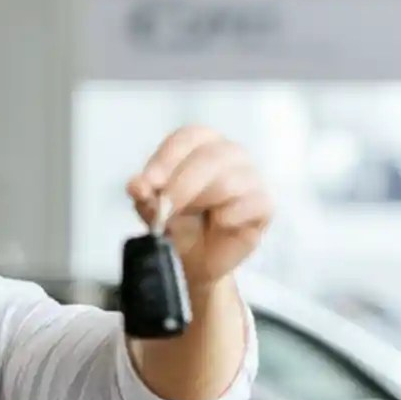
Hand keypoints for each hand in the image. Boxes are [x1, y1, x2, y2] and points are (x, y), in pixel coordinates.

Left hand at [126, 126, 272, 289]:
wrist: (195, 262)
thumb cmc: (176, 225)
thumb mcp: (152, 210)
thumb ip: (145, 196)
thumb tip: (136, 185)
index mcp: (201, 144)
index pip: (188, 137)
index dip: (166, 159)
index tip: (147, 184)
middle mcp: (230, 154)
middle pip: (209, 157)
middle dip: (181, 186)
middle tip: (164, 211)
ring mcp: (251, 177)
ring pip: (229, 182)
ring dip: (202, 204)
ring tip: (189, 219)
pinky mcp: (264, 204)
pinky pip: (251, 203)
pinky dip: (228, 217)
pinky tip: (217, 225)